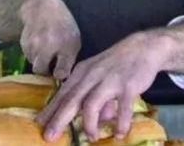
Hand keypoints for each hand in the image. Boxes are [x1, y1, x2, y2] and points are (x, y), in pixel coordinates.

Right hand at [19, 0, 80, 79]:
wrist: (43, 8)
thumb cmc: (63, 27)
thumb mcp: (73, 40)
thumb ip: (69, 60)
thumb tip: (63, 79)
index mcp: (64, 46)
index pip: (61, 71)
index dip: (60, 75)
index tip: (59, 74)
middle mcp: (47, 45)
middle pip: (41, 70)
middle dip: (45, 70)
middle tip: (50, 62)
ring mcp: (33, 43)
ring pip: (34, 63)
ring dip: (39, 60)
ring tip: (45, 48)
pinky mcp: (24, 42)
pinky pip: (28, 56)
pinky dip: (33, 53)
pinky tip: (39, 43)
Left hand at [36, 31, 167, 142]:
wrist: (144, 47)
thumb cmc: (118, 64)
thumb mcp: (99, 76)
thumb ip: (93, 97)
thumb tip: (94, 121)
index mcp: (83, 72)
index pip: (63, 93)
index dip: (51, 109)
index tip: (39, 123)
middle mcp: (92, 75)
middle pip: (72, 99)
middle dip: (59, 119)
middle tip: (49, 136)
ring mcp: (110, 80)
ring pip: (92, 104)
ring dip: (89, 124)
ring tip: (91, 138)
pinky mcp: (128, 85)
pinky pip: (122, 108)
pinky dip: (120, 123)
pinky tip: (119, 134)